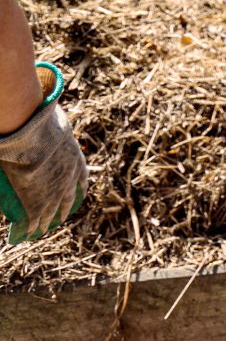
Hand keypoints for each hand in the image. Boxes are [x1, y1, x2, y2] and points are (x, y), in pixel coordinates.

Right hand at [0, 65, 85, 244]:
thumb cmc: (41, 123)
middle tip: (59, 217)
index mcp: (75, 159)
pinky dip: (32, 225)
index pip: (81, 177)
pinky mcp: (37, 198)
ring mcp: (54, 189)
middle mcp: (69, 177)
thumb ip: (53, 124)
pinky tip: (29, 232)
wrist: (32, 137)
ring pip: (51, 211)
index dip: (78, 187)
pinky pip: (36, 216)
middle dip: (63, 208)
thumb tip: (48, 108)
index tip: (77, 194)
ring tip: (40, 230)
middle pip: (68, 198)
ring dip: (47, 221)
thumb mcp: (54, 122)